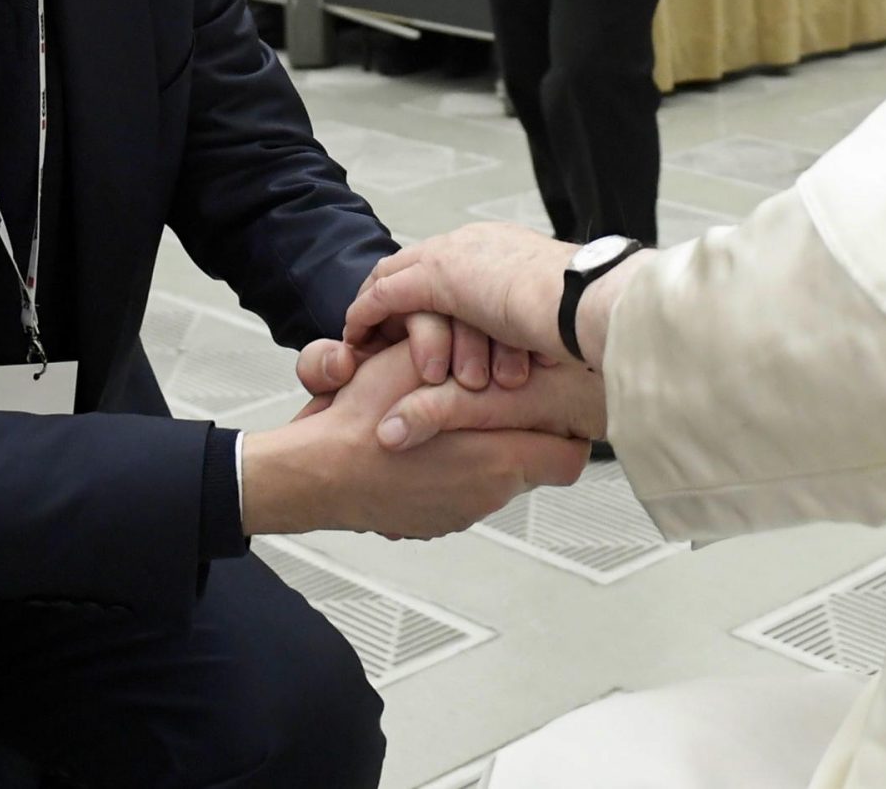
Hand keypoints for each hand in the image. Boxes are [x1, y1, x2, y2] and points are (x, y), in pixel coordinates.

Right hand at [239, 340, 586, 537]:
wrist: (314, 471)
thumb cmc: (366, 418)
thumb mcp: (426, 370)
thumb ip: (478, 366)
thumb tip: (512, 363)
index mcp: (499, 458)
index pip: (571, 457)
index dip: (568, 431)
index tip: (554, 410)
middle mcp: (488, 493)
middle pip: (533, 464)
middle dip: (521, 434)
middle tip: (499, 404)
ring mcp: (460, 513)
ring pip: (496, 480)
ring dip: (484, 452)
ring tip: (452, 421)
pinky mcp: (431, 523)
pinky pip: (459, 495)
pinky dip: (451, 472)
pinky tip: (426, 447)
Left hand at [345, 223, 583, 364]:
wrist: (585, 305)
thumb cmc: (582, 319)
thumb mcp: (550, 314)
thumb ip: (530, 318)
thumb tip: (538, 339)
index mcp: (501, 246)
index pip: (446, 261)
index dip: (424, 290)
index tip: (414, 321)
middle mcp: (473, 242)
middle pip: (411, 262)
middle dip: (389, 294)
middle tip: (373, 327)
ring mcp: (453, 255)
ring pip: (390, 276)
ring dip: (372, 308)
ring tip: (359, 336)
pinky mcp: (436, 278)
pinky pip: (383, 297)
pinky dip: (365, 318)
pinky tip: (357, 340)